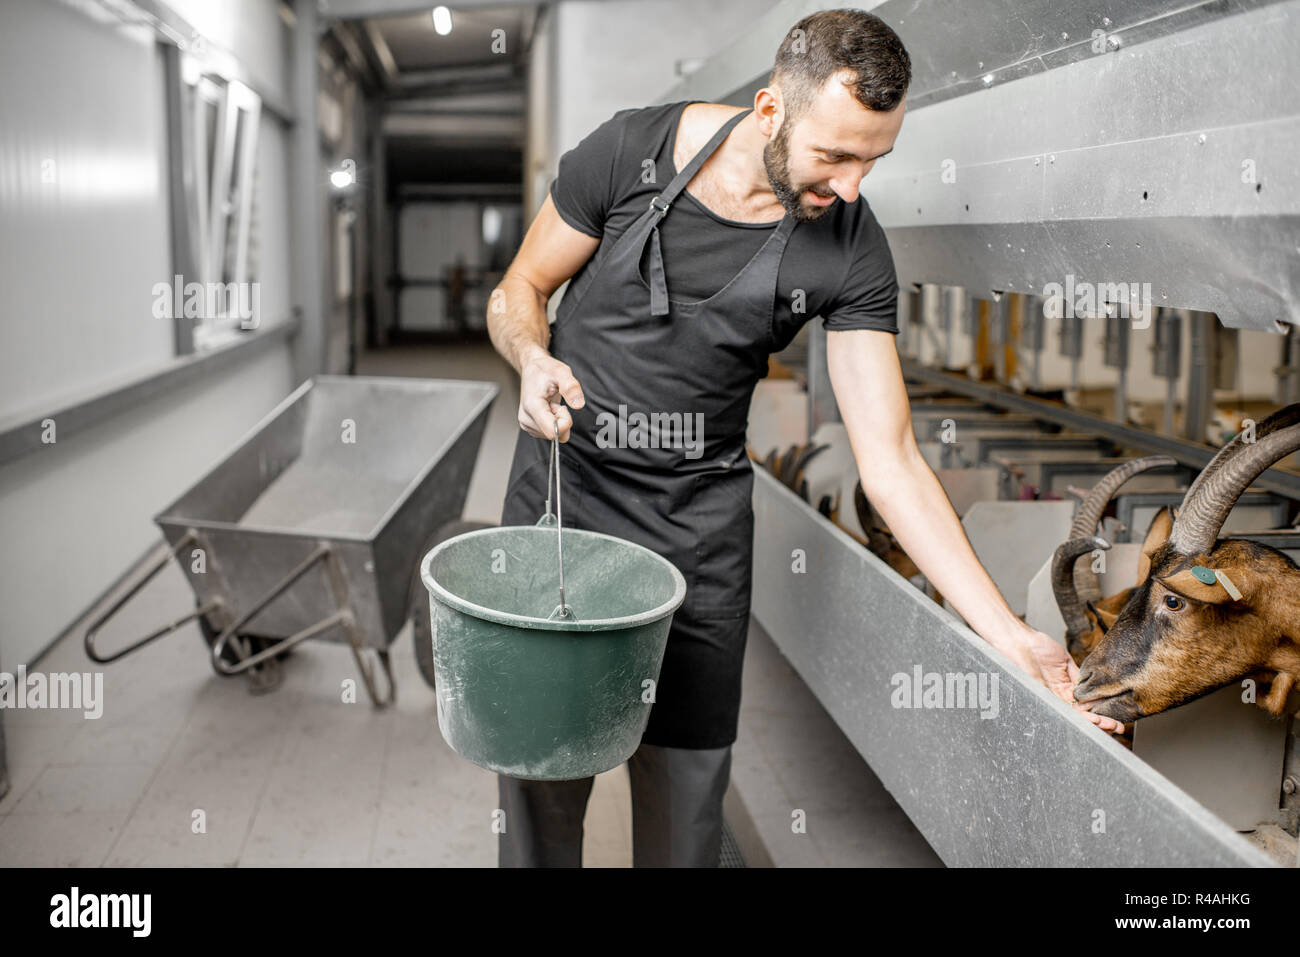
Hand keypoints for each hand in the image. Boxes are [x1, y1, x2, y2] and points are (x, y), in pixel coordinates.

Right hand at [518, 350, 584, 440]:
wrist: (532, 368)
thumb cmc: (544, 369)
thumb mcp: (561, 372)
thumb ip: (571, 387)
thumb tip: (578, 405)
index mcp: (532, 406)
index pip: (552, 432)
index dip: (564, 422)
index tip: (562, 406)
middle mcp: (526, 418)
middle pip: (553, 434)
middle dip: (561, 419)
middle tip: (555, 402)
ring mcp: (526, 424)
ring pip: (552, 435)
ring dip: (557, 420)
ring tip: (551, 403)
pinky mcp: (529, 426)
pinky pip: (549, 433)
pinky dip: (553, 421)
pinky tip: (548, 408)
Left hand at [992, 627, 1127, 735]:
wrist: (1018, 641)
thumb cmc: (1037, 647)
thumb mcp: (1065, 661)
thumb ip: (1079, 676)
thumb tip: (1095, 686)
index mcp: (1065, 688)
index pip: (1086, 706)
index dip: (1102, 713)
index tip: (1117, 719)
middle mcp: (1058, 697)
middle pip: (1082, 716)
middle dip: (1101, 723)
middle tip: (1118, 728)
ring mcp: (1050, 698)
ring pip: (1073, 716)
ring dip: (1092, 722)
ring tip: (1108, 725)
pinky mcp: (1042, 696)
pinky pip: (1060, 709)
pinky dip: (1076, 716)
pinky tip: (1090, 719)